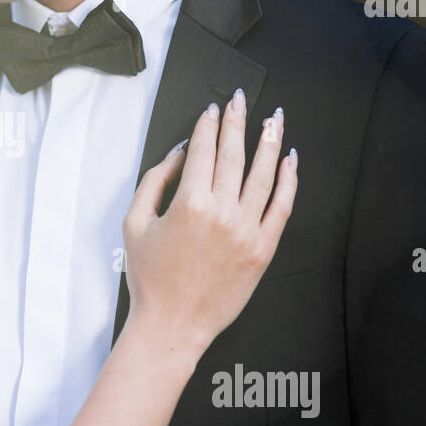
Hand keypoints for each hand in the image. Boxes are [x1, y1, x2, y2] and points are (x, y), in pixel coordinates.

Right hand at [121, 90, 298, 365]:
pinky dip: (289, 180)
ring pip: (264, 175)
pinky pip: (283, 207)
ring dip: (269, 142)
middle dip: (238, 122)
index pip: (204, 151)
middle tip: (242, 100)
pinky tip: (290, 160)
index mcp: (189, 204)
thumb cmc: (150, 278)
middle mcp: (222, 213)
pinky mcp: (263, 249)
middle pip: (234, 154)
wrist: (172, 325)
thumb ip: (155, 181)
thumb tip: (181, 154)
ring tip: (274, 119)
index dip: (208, 125)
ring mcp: (247, 231)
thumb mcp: (135, 223)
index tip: (212, 109)